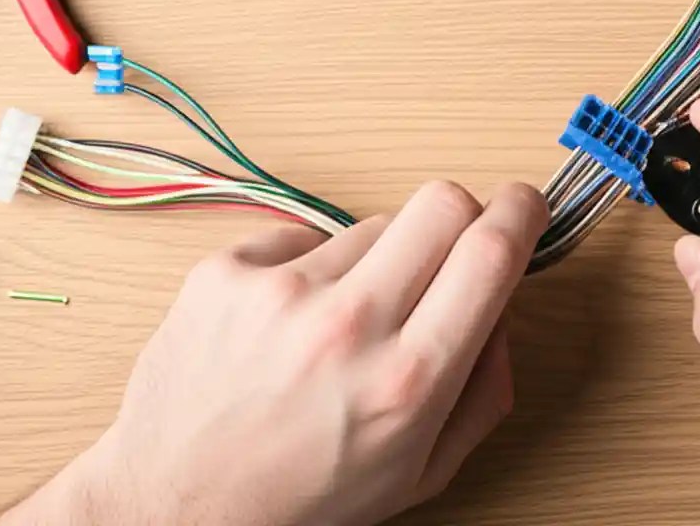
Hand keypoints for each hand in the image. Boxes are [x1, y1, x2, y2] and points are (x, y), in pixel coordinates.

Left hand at [0, 181, 547, 525]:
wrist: (175, 505)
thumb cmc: (300, 498)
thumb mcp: (423, 471)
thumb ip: (485, 390)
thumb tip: (501, 309)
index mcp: (408, 382)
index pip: (491, 253)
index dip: (522, 213)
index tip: (525, 206)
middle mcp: (346, 327)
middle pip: (442, 203)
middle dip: (463, 217)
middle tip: (450, 250)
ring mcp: (280, 292)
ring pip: (373, 222)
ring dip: (380, 259)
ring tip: (345, 323)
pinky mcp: (225, 273)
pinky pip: (305, 235)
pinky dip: (312, 268)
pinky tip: (292, 322)